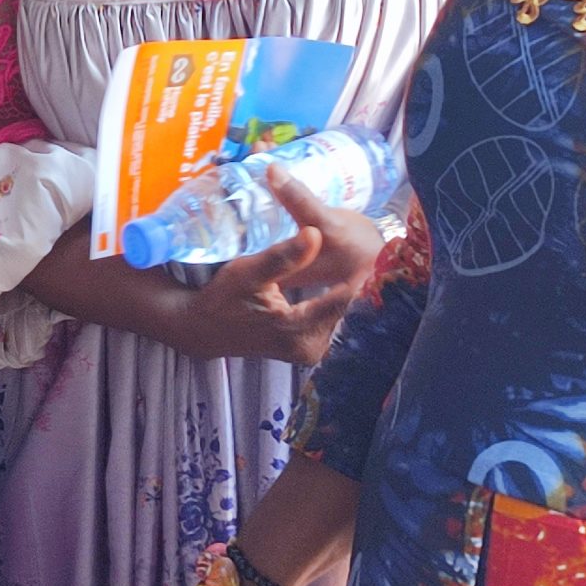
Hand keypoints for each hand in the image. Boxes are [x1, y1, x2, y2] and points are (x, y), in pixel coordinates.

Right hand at [166, 173, 380, 363]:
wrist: (204, 328)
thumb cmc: (223, 297)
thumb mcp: (248, 272)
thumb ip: (284, 256)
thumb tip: (315, 234)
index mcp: (298, 329)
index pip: (346, 298)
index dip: (363, 272)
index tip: (378, 249)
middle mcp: (311, 347)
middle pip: (350, 310)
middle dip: (364, 283)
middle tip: (381, 251)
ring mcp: (312, 351)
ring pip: (345, 317)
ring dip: (356, 292)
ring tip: (372, 263)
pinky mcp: (310, 348)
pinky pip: (336, 322)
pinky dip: (344, 302)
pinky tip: (353, 280)